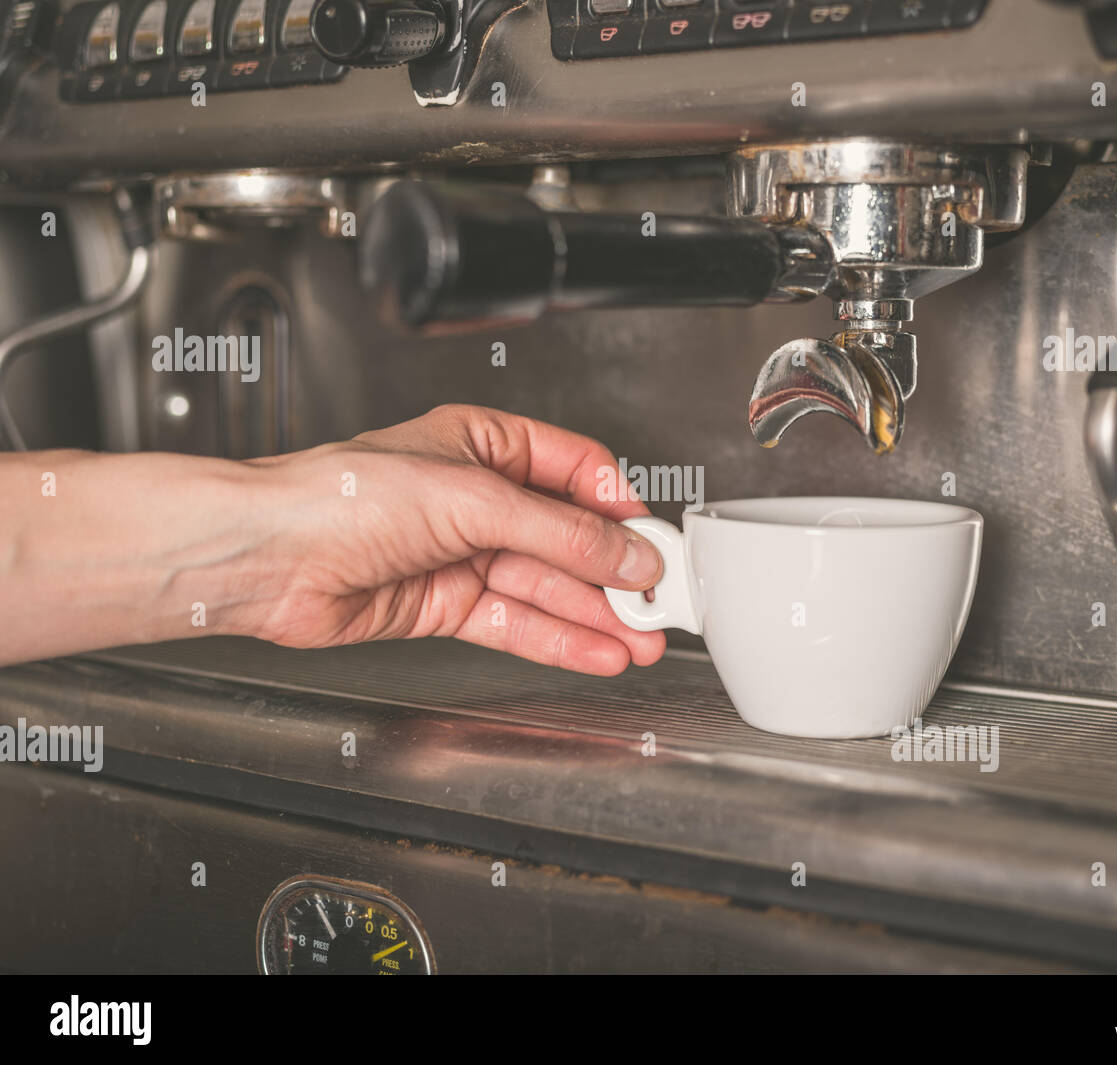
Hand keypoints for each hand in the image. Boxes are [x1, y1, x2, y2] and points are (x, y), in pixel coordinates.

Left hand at [237, 404, 666, 674]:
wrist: (270, 557)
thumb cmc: (342, 496)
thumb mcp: (475, 499)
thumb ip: (560, 532)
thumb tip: (626, 554)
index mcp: (486, 445)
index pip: (577, 472)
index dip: (619, 509)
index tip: (654, 544)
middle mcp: (477, 498)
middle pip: (567, 538)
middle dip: (614, 575)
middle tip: (661, 606)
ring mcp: (462, 553)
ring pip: (546, 587)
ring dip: (595, 616)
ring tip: (643, 640)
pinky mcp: (446, 604)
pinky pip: (516, 622)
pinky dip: (557, 640)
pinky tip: (596, 652)